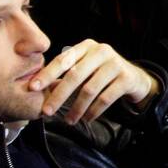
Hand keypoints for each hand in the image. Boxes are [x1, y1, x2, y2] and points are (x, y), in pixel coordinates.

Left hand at [29, 39, 157, 123]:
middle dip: (58, 95)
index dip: (47, 74)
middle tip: (47, 111)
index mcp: (86, 47)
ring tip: (69, 120)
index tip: (33, 87)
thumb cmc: (102, 74)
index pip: (63, 60)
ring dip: (77, 108)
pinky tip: (87, 119)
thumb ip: (67, 74)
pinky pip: (105, 98)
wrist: (135, 78)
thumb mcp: (86, 68)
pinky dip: (93, 111)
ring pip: (89, 89)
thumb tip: (38, 89)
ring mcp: (115, 64)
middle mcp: (101, 51)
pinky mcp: (126, 78)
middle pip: (74, 76)